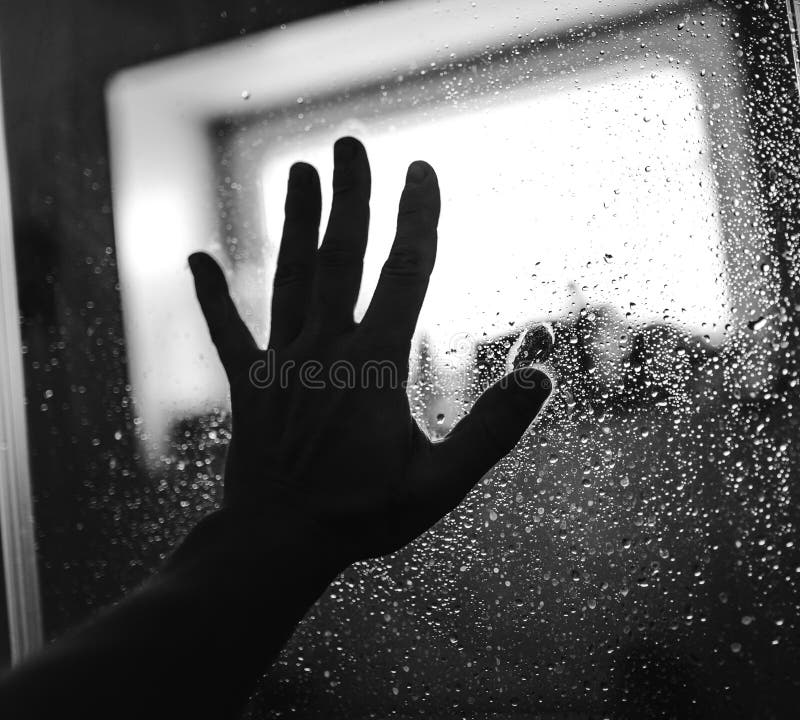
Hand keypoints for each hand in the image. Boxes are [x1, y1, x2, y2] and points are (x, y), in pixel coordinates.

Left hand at [188, 137, 550, 565]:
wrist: (278, 543)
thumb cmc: (362, 514)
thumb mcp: (441, 482)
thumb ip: (492, 428)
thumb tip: (540, 376)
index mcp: (374, 364)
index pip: (404, 274)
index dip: (417, 219)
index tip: (422, 170)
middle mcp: (325, 349)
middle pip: (340, 258)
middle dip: (350, 197)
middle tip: (351, 143)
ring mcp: (281, 363)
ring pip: (290, 278)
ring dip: (296, 223)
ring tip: (302, 172)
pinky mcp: (249, 384)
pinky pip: (226, 331)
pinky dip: (212, 295)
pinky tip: (195, 258)